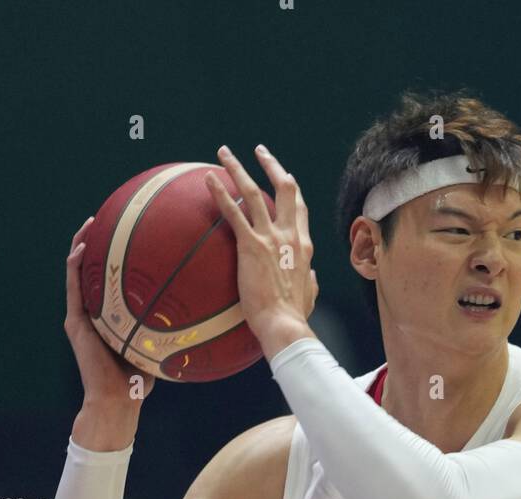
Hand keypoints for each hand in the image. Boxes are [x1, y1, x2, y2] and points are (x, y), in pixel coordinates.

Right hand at [64, 219, 153, 408]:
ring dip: (81, 246)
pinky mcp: (74, 322)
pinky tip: (82, 247)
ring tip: (91, 222)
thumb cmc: (141, 381)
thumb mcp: (158, 347)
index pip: (112, 281)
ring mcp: (81, 316)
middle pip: (93, 270)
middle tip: (110, 217)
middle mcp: (94, 313)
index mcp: (110, 317)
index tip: (132, 236)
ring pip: (77, 272)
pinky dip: (75, 265)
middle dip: (99, 243)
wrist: (118, 400)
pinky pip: (73, 287)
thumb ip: (169, 329)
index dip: (118, 258)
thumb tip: (200, 316)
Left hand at [206, 144, 319, 358]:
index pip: (299, 209)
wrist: (284, 326)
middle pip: (285, 189)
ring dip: (238, 169)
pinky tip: (208, 179)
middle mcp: (290, 236)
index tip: (284, 175)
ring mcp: (271, 238)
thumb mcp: (309, 296)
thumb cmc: (294, 316)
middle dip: (271, 165)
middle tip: (259, 150)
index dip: (291, 188)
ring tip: (224, 153)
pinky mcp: (251, 246)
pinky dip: (220, 193)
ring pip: (254, 193)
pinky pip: (233, 212)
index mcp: (303, 247)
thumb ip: (310, 282)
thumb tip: (312, 276)